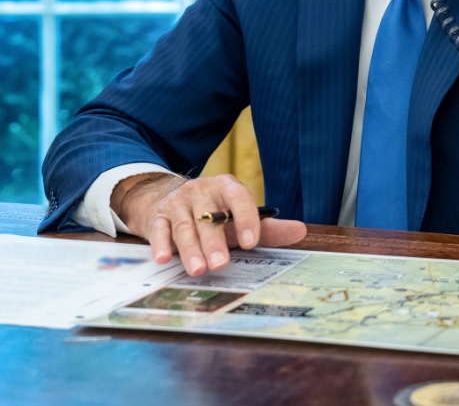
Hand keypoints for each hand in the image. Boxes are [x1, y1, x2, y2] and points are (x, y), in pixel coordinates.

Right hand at [112, 173, 306, 274]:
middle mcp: (202, 191)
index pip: (239, 198)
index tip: (251, 242)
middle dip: (215, 242)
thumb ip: (268, 228)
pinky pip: (159, 230)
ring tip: (198, 270)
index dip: (246, 218)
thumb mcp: (239, 218)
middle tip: (221, 265)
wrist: (170, 199)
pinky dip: (161, 244)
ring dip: (191, 249)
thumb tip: (300, 231)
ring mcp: (178, 203)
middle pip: (209, 217)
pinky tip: (164, 258)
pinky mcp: (158, 216)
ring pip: (185, 226)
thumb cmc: (215, 214)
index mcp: (227, 187)